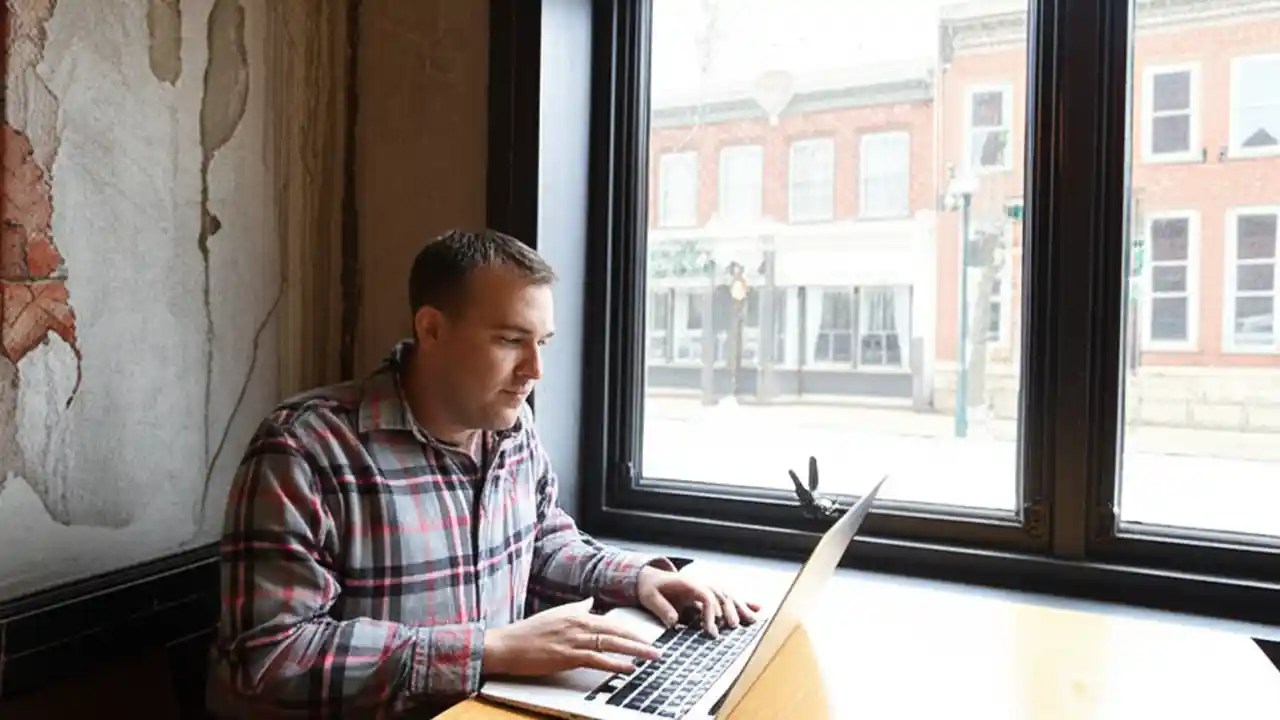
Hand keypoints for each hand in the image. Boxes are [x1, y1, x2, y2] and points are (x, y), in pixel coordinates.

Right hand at [482, 597, 661, 676]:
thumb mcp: (557, 614)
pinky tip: (629, 667)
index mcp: (578, 615)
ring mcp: (574, 641)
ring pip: (611, 644)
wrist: (508, 645)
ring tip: (651, 657)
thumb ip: (577, 608)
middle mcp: (579, 625)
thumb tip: (591, 602)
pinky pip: (597, 660)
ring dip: (635, 651)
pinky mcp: (568, 657)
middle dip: (640, 640)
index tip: (647, 637)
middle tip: (658, 649)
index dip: (631, 630)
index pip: (612, 622)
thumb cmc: (529, 632)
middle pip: (617, 631)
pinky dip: (615, 664)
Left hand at [636, 566, 760, 637]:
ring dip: (740, 608)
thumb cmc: (650, 587)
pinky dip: (743, 603)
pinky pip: (728, 599)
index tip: (711, 630)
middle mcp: (701, 584)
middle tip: (733, 628)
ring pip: (728, 597)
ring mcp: (706, 588)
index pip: (705, 596)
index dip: (710, 613)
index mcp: (688, 584)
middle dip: (729, 611)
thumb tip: (673, 622)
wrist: (650, 577)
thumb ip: (661, 608)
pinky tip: (758, 608)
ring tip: (751, 621)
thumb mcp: (649, 597)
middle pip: (721, 595)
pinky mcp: (708, 595)